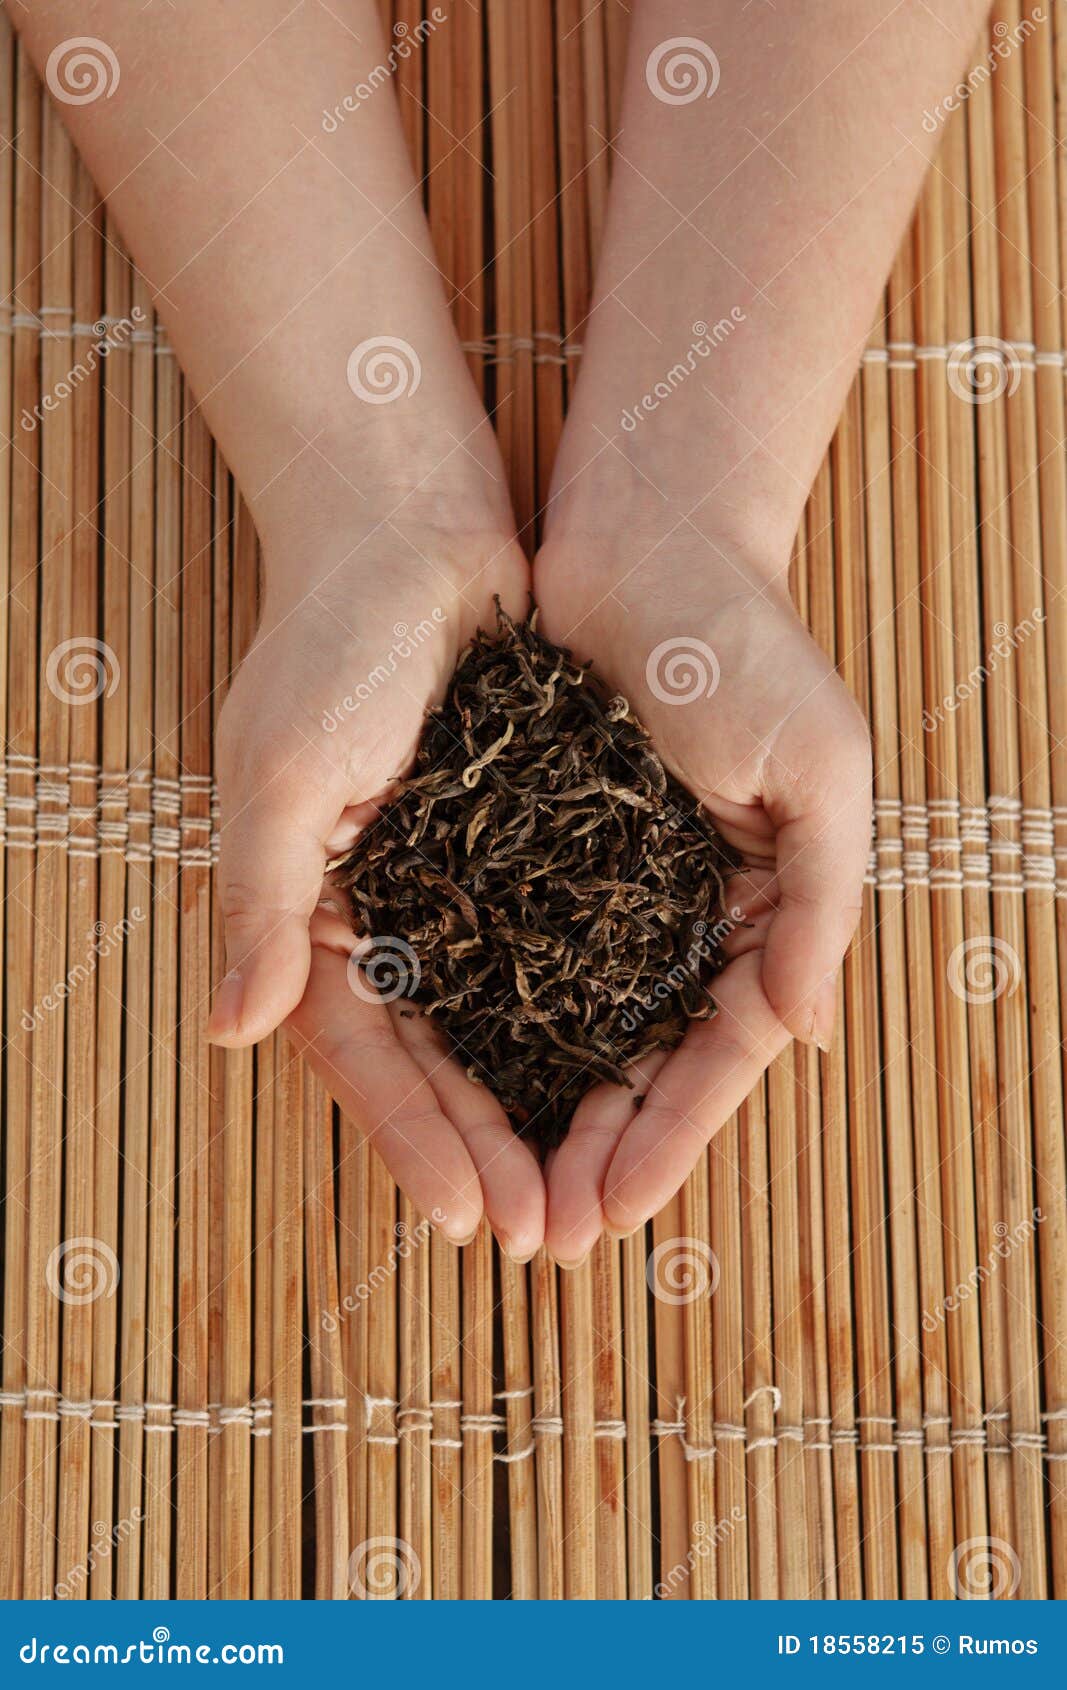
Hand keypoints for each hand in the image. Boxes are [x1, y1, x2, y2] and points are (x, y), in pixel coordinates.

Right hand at [208, 499, 546, 1260]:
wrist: (410, 533)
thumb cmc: (332, 645)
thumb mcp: (282, 777)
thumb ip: (261, 905)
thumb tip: (230, 1035)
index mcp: (316, 911)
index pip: (363, 1053)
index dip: (417, 1139)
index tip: (479, 1217)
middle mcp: (386, 913)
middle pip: (437, 1061)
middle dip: (490, 1151)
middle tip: (552, 1239)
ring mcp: (456, 886)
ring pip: (500, 1024)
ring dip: (542, 1109)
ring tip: (597, 1192)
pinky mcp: (522, 848)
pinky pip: (552, 953)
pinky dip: (584, 1016)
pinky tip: (629, 1076)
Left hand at [534, 508, 871, 1262]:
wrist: (645, 538)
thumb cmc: (744, 645)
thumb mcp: (818, 767)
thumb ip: (821, 902)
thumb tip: (806, 1034)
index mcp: (756, 908)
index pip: (719, 1052)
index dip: (671, 1136)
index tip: (618, 1212)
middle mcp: (680, 913)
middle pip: (640, 1060)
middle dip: (597, 1149)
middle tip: (546, 1237)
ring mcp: (604, 888)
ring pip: (570, 1026)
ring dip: (539, 1110)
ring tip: (497, 1189)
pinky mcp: (532, 849)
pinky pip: (510, 953)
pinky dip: (489, 1021)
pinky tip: (455, 1080)